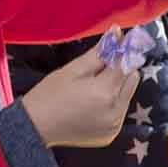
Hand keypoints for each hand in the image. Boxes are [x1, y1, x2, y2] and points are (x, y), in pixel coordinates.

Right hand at [22, 46, 143, 148]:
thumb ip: (100, 52)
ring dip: (118, 85)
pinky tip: (93, 102)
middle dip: (122, 68)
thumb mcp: (74, 69)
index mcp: (105, 92)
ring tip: (94, 86)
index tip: (121, 39)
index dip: (124, 49)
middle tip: (101, 66)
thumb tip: (116, 32)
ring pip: (128, 95)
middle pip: (133, 79)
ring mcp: (114, 125)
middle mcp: (115, 111)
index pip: (126, 63)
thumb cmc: (50, 94)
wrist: (35, 127)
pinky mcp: (111, 134)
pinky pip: (120, 111)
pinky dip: (112, 103)